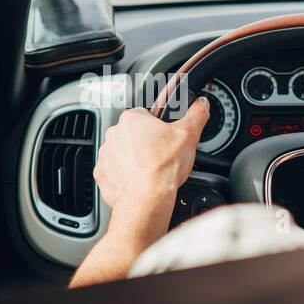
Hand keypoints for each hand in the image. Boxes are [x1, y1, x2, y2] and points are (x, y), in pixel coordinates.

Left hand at [70, 97, 210, 287]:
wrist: (146, 199)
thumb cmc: (163, 169)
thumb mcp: (189, 136)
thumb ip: (196, 115)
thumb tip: (201, 105)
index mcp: (132, 119)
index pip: (146, 115)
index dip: (159, 128)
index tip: (165, 139)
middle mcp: (114, 134)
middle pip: (133, 134)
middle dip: (146, 143)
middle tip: (161, 155)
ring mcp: (105, 154)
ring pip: (123, 152)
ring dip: (134, 158)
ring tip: (150, 169)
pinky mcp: (102, 173)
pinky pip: (114, 170)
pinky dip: (125, 175)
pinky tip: (138, 179)